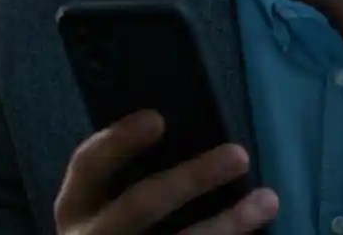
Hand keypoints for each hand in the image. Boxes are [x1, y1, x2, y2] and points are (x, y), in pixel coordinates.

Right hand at [54, 109, 278, 233]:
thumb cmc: (113, 231)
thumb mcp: (101, 207)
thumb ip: (124, 177)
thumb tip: (176, 129)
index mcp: (74, 209)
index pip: (88, 166)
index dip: (119, 141)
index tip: (157, 118)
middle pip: (141, 205)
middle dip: (191, 178)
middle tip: (238, 154)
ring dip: (229, 223)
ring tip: (267, 199)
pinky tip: (256, 230)